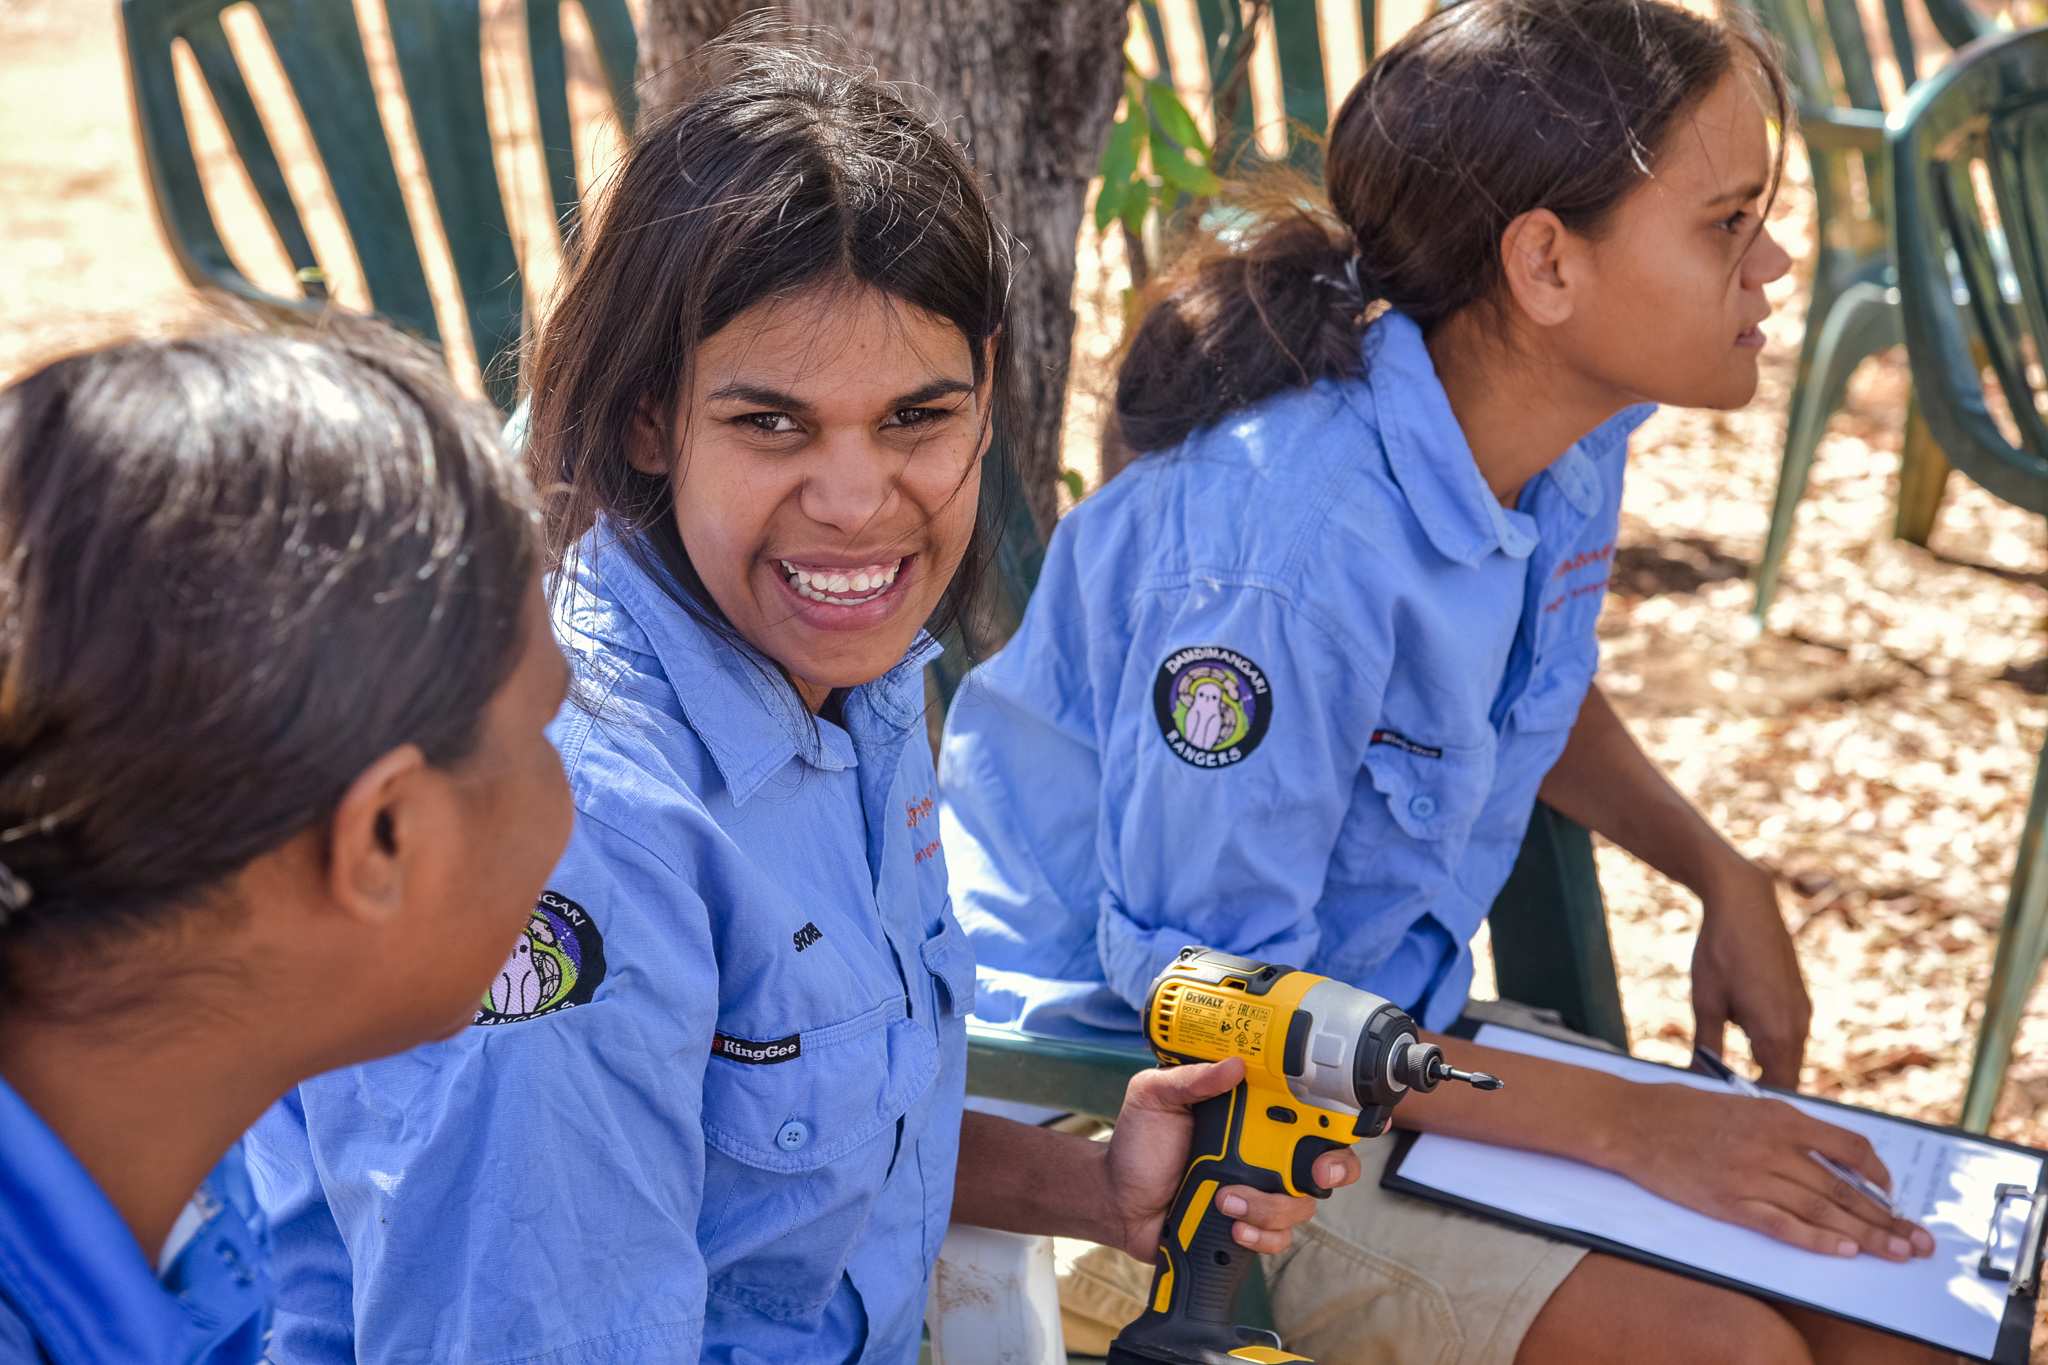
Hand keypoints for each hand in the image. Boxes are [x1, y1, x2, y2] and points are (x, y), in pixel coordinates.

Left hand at [1099, 1057, 1361, 1261]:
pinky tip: (1234, 1226)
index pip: (1306, 1114)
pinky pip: (1277, 1239)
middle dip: (1329, 1171)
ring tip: (1227, 1200)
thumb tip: (1233, 1065)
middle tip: (1311, 1176)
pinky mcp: (1246, 1226)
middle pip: (1323, 1164)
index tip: (1335, 1131)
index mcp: (1250, 1118)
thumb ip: (1190, 1078)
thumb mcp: (1155, 1096)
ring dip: (1270, 1207)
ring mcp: (1257, 1193)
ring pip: (1299, 1206)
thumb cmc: (1138, 1143)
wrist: (1115, 1198)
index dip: (1335, 1123)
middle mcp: (1263, 1154)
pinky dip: (1261, 1236)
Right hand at [1612, 1080, 1933, 1260]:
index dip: (1877, 1175)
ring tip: (1894, 1252)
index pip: (1848, 1148)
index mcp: (1779, 1116)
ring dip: (1863, 1234)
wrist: (1631, 1121)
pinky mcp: (1728, 1201)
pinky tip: (1842, 1251)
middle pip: (1843, 1186)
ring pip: (1821, 1209)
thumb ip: (1781, 1127)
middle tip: (1917, 1240)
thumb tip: (1821, 1155)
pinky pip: (1781, 1224)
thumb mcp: (1741, 1105)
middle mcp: (1772, 1145)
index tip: (1890, 1194)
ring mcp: (1751, 1175)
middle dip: (1886, 1216)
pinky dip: (1815, 1239)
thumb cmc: (1682, 1110)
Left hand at [1692, 857, 1811, 1086]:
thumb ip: (1707, 1047)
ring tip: (1734, 1081)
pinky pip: (1790, 1038)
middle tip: (1729, 1106)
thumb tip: (1700, 1081)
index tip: (1730, 1117)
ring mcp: (1803, 1013)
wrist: (1745, 904)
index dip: (1755, 1108)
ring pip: (1790, 1059)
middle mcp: (1798, 1027)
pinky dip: (1772, 1050)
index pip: (1777, 1092)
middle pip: (1787, 1079)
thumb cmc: (1719, 952)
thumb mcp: (1705, 1003)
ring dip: (1767, 1071)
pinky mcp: (1800, 1000)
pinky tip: (1746, 1048)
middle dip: (1762, 1094)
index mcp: (1776, 1034)